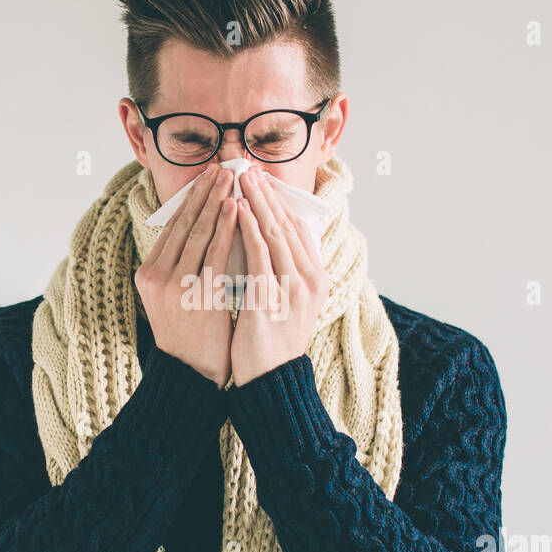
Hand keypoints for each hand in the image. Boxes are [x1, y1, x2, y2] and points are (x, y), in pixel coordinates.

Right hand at [134, 164, 238, 386]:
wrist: (192, 374)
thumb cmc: (192, 336)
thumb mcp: (173, 297)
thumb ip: (179, 267)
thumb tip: (200, 230)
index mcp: (147, 274)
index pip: (171, 227)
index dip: (190, 199)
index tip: (206, 178)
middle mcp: (155, 276)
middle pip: (182, 224)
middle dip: (203, 192)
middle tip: (221, 168)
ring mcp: (174, 286)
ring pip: (198, 233)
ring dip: (216, 201)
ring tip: (232, 179)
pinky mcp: (197, 295)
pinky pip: (215, 253)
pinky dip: (227, 228)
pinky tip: (237, 209)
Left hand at [230, 165, 328, 386]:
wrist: (269, 382)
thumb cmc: (269, 344)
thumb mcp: (285, 304)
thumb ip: (283, 273)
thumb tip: (268, 242)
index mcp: (317, 280)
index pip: (298, 229)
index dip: (279, 202)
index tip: (262, 181)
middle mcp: (311, 281)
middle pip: (287, 225)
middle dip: (266, 194)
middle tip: (248, 168)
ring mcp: (294, 289)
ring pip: (275, 233)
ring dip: (256, 202)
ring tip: (240, 178)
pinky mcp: (273, 298)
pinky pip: (260, 254)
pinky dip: (248, 227)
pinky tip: (235, 209)